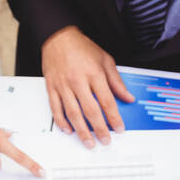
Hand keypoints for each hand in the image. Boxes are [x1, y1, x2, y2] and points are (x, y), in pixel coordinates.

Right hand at [40, 26, 134, 147]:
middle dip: (99, 129)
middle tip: (105, 140)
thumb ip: (117, 81)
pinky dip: (62, 122)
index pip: (107, 101)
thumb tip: (128, 97)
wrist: (58, 37)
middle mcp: (78, 81)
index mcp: (94, 74)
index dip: (114, 118)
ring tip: (89, 142)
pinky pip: (56, 109)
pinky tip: (69, 130)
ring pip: (73, 113)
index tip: (119, 128)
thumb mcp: (105, 60)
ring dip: (81, 131)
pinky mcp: (52, 88)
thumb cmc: (82, 47)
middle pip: (90, 111)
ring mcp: (63, 86)